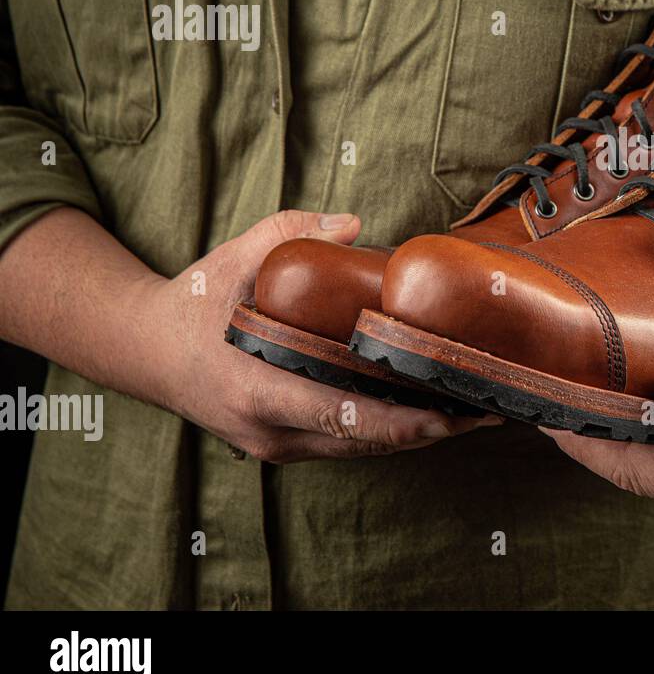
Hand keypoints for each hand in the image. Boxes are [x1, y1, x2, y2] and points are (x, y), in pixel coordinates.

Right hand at [131, 209, 499, 461]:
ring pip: (360, 448)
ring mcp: (276, 444)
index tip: (452, 416)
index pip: (342, 417)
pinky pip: (346, 442)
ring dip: (416, 434)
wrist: (143, 349)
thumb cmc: (193, 301)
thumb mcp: (233, 257)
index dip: (401, 422)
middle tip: (489, 411)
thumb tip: (355, 224)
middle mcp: (269, 431)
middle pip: (365, 442)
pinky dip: (389, 430)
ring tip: (474, 412)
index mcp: (256, 391)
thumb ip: (291, 233)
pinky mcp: (284, 444)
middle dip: (430, 431)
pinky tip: (431, 410)